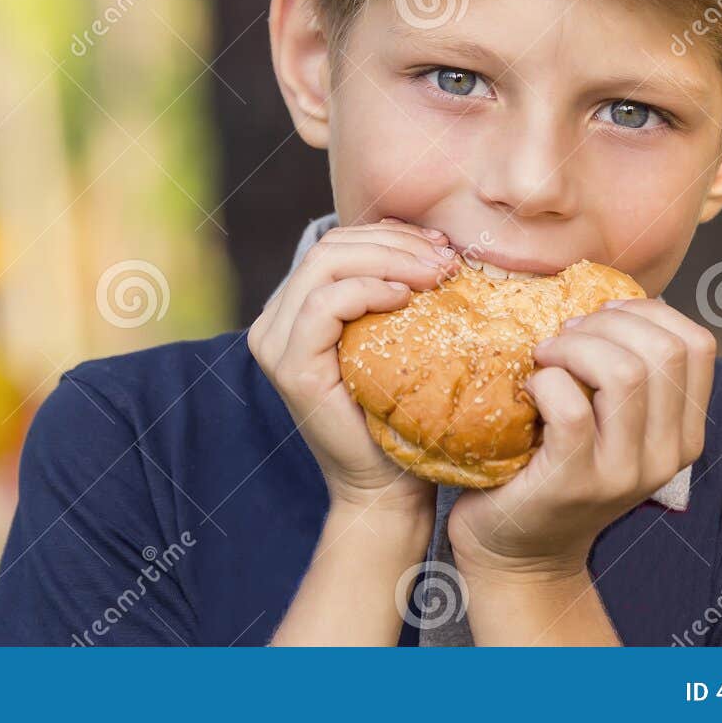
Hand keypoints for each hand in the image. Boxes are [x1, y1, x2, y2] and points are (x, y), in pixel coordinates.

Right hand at [248, 217, 460, 514]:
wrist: (388, 488)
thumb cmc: (400, 414)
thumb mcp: (394, 339)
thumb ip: (391, 291)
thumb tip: (434, 244)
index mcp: (293, 309)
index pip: (338, 245)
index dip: (390, 234)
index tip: (443, 247)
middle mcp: (274, 323)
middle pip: (330, 247)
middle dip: (395, 243)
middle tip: (447, 259)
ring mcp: (275, 344)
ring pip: (326, 264)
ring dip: (390, 259)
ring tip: (437, 273)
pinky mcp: (290, 367)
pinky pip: (324, 305)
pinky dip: (368, 290)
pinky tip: (405, 297)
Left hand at [448, 297, 714, 580]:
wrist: (517, 549)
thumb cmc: (556, 465)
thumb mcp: (612, 422)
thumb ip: (629, 372)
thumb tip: (614, 300)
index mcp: (686, 433)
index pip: (698, 344)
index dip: (648, 312)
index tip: (601, 318)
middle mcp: (668, 455)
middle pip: (661, 351)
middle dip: (604, 325)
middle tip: (563, 337)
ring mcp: (624, 472)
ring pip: (622, 372)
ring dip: (573, 347)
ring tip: (545, 357)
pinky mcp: (574, 481)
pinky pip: (570, 404)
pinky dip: (545, 379)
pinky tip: (529, 388)